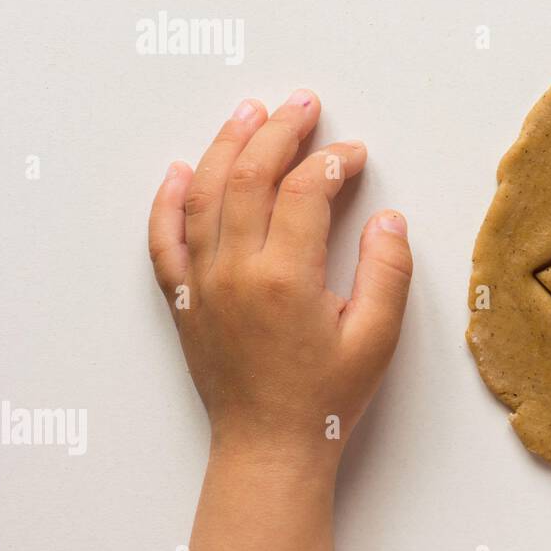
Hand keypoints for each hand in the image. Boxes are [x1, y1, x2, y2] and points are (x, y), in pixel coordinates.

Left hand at [148, 90, 412, 550]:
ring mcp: (203, 282)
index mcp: (285, 277)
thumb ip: (387, 271)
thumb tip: (387, 219)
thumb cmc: (325, 398)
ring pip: (204, 193)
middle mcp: (235, 270)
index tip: (355, 156)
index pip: (305, 191)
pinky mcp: (185, 298)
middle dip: (279, 130)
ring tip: (249, 112)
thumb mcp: (377, 337)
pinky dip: (167, 200)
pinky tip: (179, 171)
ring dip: (227, 145)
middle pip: (250, 176)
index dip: (333, 162)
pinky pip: (164, 238)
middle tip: (303, 104)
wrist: (269, 446)